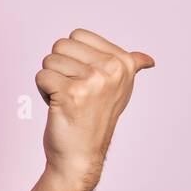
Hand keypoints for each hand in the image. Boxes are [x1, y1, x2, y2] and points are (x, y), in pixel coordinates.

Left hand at [35, 28, 154, 189]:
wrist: (81, 156)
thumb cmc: (95, 122)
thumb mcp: (120, 91)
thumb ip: (129, 69)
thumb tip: (148, 60)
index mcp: (123, 63)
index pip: (78, 34)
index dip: (73, 57)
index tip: (86, 80)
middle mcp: (112, 70)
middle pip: (61, 45)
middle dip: (59, 68)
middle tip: (73, 92)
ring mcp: (92, 81)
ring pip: (49, 60)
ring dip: (51, 81)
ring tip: (67, 100)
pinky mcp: (71, 94)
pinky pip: (41, 76)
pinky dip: (43, 92)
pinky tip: (58, 106)